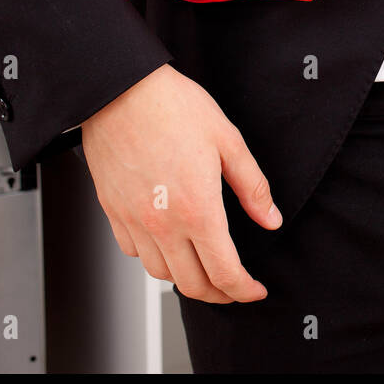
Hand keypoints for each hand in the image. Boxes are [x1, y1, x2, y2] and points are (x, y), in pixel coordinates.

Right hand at [80, 63, 278, 302]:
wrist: (119, 89)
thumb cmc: (172, 107)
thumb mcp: (228, 141)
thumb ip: (252, 187)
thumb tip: (270, 219)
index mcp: (197, 209)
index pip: (224, 273)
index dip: (244, 290)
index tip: (255, 290)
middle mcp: (162, 224)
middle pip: (193, 284)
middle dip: (220, 294)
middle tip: (235, 287)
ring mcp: (133, 220)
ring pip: (161, 274)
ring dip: (187, 279)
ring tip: (204, 269)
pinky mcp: (113, 211)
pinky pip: (134, 252)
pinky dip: (155, 259)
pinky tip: (169, 245)